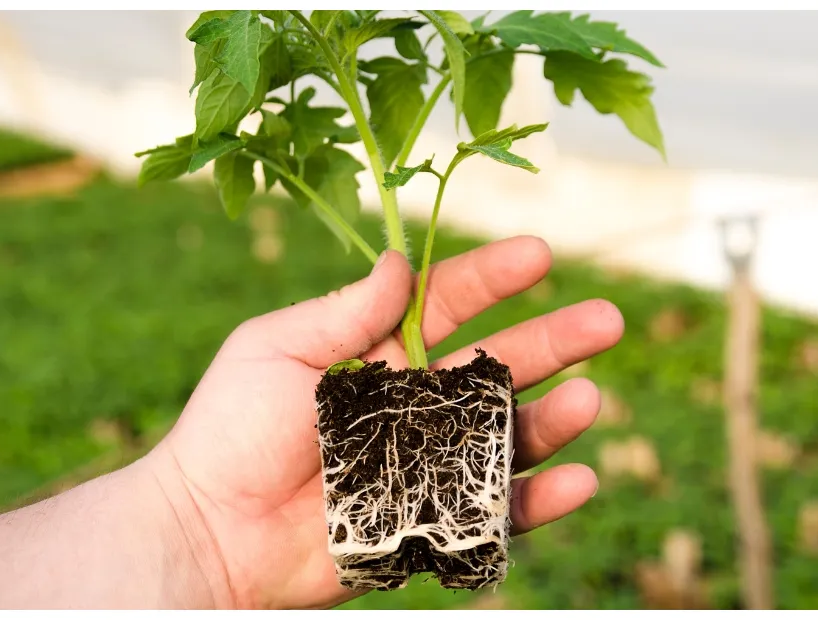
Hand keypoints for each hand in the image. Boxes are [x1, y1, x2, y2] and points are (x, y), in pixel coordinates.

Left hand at [147, 235, 624, 608]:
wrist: (209, 533)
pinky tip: (576, 480)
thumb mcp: (276, 350)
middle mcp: (412, 403)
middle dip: (554, 341)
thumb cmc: (228, 432)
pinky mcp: (430, 522)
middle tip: (609, 321)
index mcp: (377, 352)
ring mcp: (426, 463)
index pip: (448, 303)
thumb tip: (402, 263)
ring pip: (506, 436)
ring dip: (552, 420)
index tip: (541, 253)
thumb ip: (345, 311)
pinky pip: (495, 510)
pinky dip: (539, 500)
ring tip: (590, 402)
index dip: (494, 277)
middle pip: (498, 365)